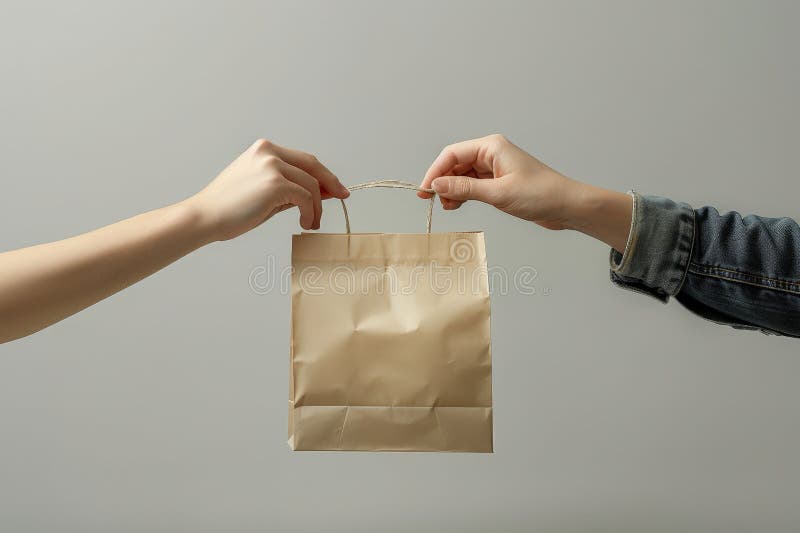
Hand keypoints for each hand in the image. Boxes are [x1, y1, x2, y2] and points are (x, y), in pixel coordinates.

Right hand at [188, 139, 349, 240]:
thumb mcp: (265, 192)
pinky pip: (305, 197)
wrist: (206, 217)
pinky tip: (305, 224)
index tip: (335, 188)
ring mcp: (271, 165)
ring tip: (311, 223)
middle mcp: (268, 151)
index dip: (322, 174)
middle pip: (312, 165)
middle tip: (343, 196)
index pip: (303, 159)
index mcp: (264, 149)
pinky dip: (310, 212)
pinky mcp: (275, 183)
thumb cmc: (231, 209)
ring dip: (317, 206)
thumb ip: (291, 188)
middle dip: (330, 182)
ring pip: (311, 184)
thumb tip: (322, 192)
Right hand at [419, 134, 631, 250]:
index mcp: (492, 147)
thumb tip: (436, 185)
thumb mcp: (498, 193)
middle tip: (432, 201)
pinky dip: (462, 194)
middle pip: (455, 163)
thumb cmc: (540, 194)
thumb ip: (464, 189)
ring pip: (462, 175)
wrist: (567, 206)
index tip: (424, 190)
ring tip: (448, 206)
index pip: (452, 154)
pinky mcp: (498, 181)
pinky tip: (457, 205)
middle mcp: (491, 153)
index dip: (434, 171)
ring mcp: (495, 167)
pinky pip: (472, 184)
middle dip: (442, 182)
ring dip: (452, 190)